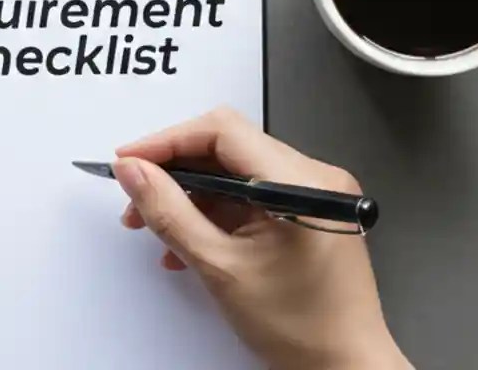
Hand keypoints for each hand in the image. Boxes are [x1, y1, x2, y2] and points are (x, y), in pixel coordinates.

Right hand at [113, 108, 410, 369]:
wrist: (346, 368)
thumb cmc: (305, 328)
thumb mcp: (219, 267)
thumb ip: (169, 213)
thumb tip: (134, 172)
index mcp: (301, 181)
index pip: (222, 131)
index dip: (167, 141)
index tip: (131, 160)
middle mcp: (314, 177)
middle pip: (226, 149)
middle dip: (174, 173)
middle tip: (136, 199)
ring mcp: (313, 194)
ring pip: (234, 174)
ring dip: (191, 197)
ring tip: (158, 229)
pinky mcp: (307, 212)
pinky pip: (251, 197)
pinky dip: (215, 214)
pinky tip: (190, 241)